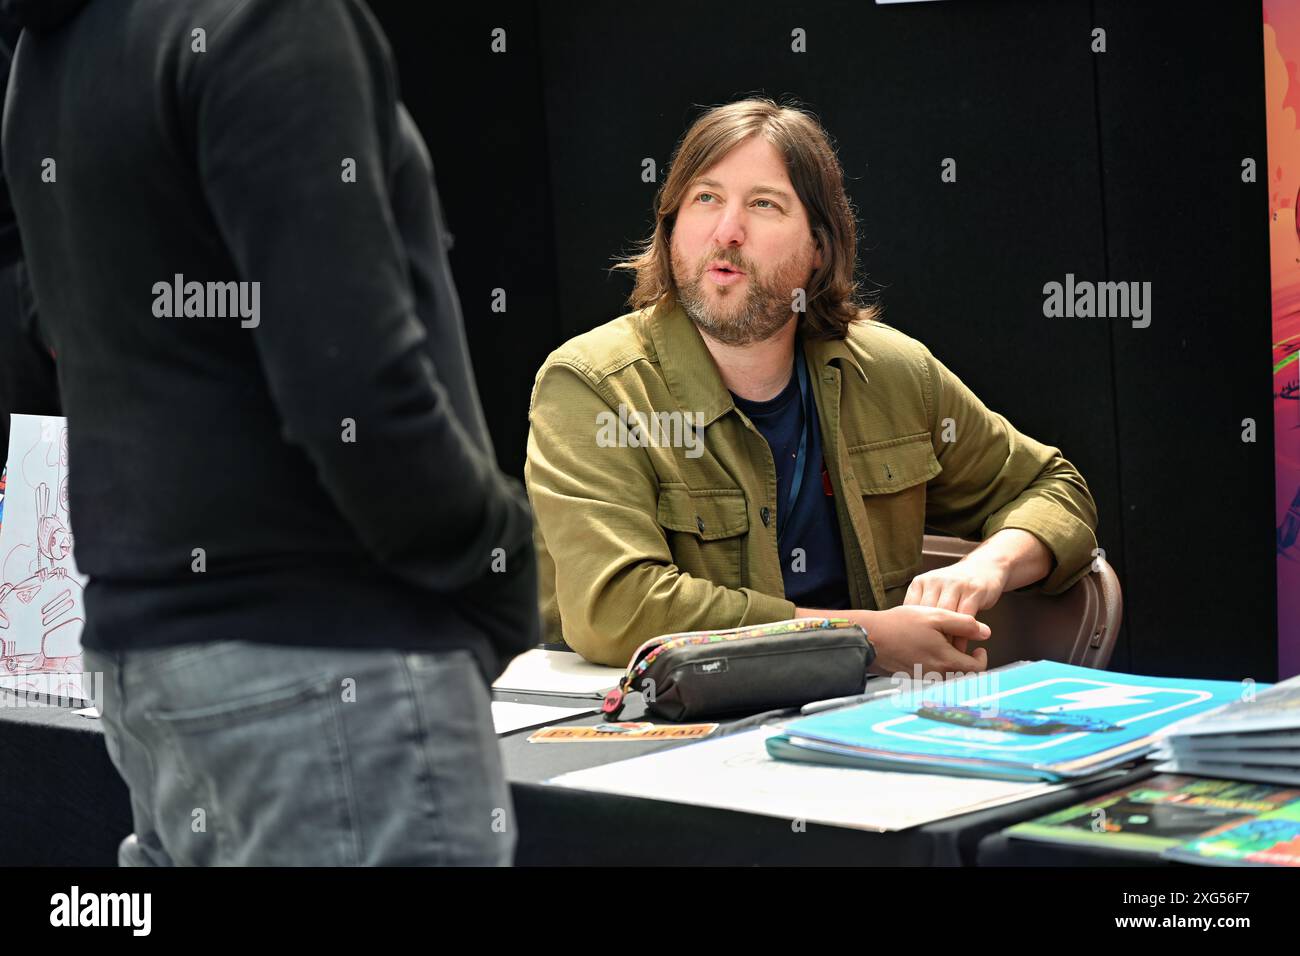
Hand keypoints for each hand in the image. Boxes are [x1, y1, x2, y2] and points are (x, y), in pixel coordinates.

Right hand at [861, 605, 990, 676]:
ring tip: (942, 644)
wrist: (869, 637)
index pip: (977, 669)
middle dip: (967, 662)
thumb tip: (985, 632)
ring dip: (951, 664)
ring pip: (947, 676)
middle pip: (963, 675)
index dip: (981, 658)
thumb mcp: (935, 616)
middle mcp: (936, 675)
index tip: (978, 647)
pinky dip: (935, 665)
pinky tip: (925, 649)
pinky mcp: (911, 677)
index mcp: (946, 661)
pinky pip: (931, 675)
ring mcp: (923, 678)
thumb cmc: (899, 625)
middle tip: (963, 646)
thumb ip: (964, 624)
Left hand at [903, 556, 1006, 653]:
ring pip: (946, 617)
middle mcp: (935, 581)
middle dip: (926, 638)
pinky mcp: (974, 591)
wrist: (985, 567)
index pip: (910, 610)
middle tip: (925, 659)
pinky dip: (962, 636)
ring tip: (943, 657)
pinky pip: (965, 617)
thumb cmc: (955, 587)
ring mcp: (955, 584)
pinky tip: (960, 649)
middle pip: (927, 615)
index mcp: (920, 583)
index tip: (910, 649)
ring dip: (945, 640)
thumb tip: (906, 637)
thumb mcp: (933, 592)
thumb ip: (921, 610)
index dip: (911, 632)